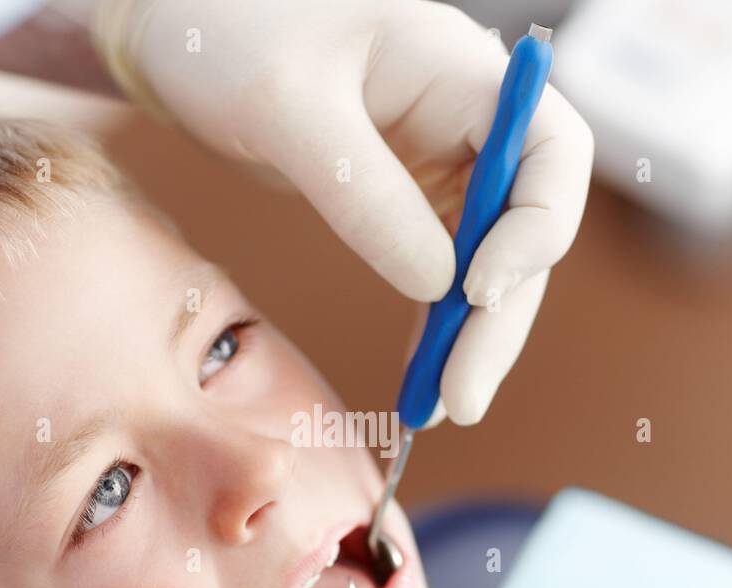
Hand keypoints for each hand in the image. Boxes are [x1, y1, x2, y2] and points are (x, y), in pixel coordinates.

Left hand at [111, 0, 593, 424]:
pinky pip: (441, 271)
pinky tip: (419, 373)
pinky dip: (434, 324)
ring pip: (488, 260)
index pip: (552, 152)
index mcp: (459, 70)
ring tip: (441, 406)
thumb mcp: (289, 112)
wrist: (179, 35)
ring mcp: (439, 162)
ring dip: (471, 336)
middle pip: (524, 228)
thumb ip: (364, 195)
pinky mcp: (403, 200)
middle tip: (461, 396)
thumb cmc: (230, 36)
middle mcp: (466, 119)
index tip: (479, 290)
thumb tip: (440, 286)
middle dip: (499, 315)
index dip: (536, 229)